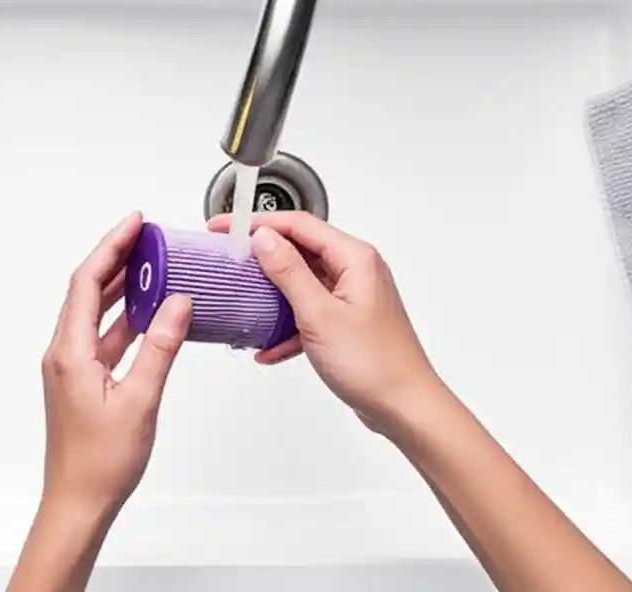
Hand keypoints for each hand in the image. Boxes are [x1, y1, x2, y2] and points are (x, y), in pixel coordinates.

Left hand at [41, 211, 192, 509]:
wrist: (78, 504)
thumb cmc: (101, 463)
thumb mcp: (140, 400)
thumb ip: (160, 347)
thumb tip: (178, 303)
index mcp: (70, 353)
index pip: (87, 282)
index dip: (111, 247)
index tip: (135, 224)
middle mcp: (64, 355)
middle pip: (87, 291)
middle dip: (116, 259)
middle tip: (147, 235)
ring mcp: (71, 369)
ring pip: (96, 314)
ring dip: (121, 287)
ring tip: (151, 264)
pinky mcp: (82, 383)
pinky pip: (103, 337)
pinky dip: (125, 319)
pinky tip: (148, 313)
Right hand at [208, 212, 443, 432]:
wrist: (405, 408)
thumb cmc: (376, 365)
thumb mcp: (320, 315)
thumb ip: (289, 272)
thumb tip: (265, 238)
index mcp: (355, 259)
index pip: (299, 224)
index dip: (258, 222)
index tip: (227, 227)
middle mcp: (356, 271)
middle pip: (300, 249)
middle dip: (262, 257)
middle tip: (229, 260)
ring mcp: (352, 297)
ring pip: (302, 283)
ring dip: (273, 295)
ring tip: (244, 302)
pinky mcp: (347, 322)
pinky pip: (309, 312)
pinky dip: (288, 326)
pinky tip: (269, 347)